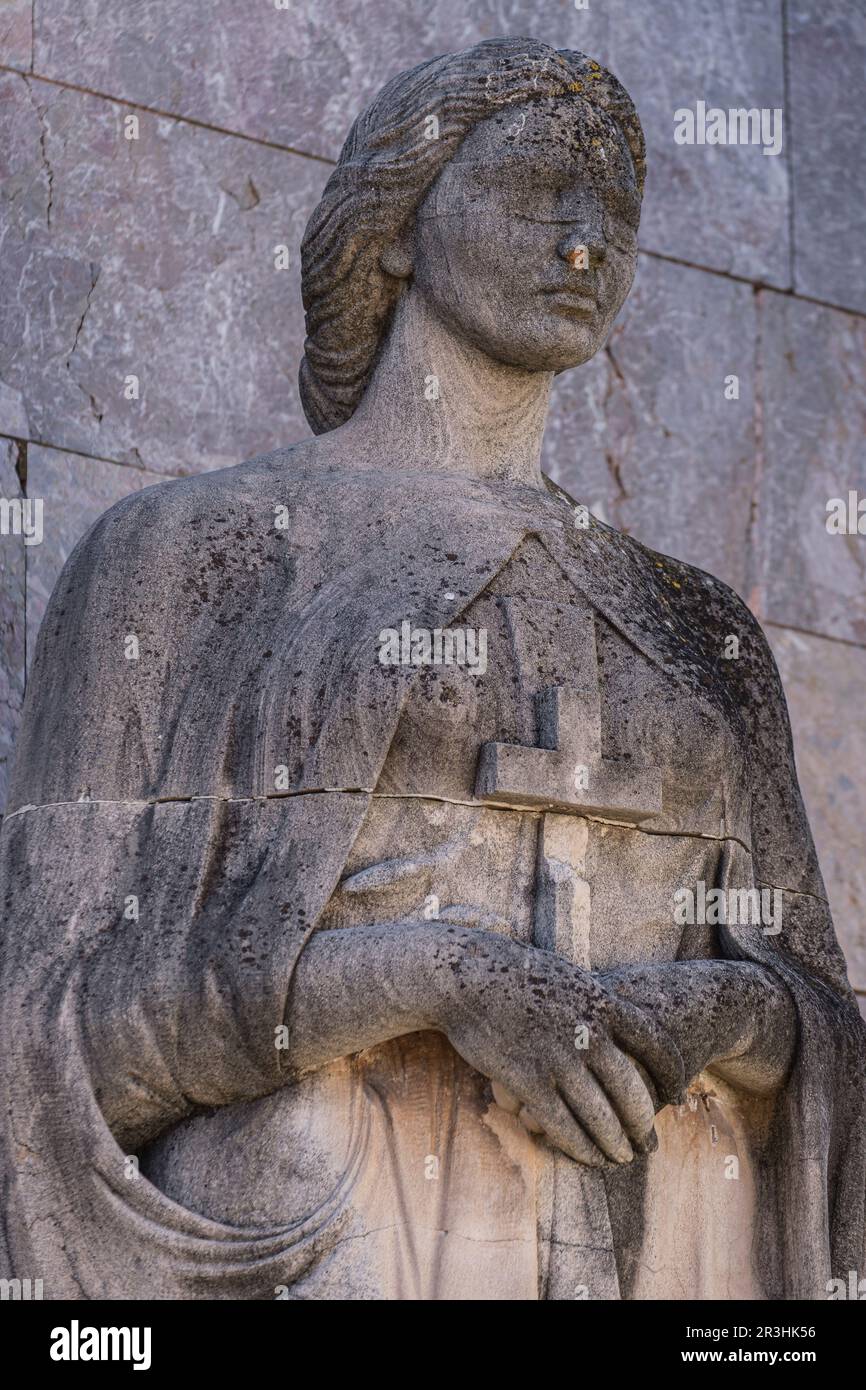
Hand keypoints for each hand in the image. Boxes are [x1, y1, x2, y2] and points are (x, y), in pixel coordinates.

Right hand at [429, 928, 683, 1166]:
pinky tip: (590, 1158)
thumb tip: (624, 1022)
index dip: (670, 1076)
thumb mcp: (569, 978)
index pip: (656, 1045)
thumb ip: (598, 1003)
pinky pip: (563, 1125)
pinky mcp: (528, 1080)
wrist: (465, 975)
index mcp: (604, 1002)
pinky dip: (581, 1147)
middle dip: (643, 1124)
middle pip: (631, 1091)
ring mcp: (558, 1058)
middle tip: (648, 1143)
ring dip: (615, 1144)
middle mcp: (588, 1033)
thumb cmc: (516, 973)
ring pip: (601, 1116)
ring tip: (622, 1159)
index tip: (674, 1095)